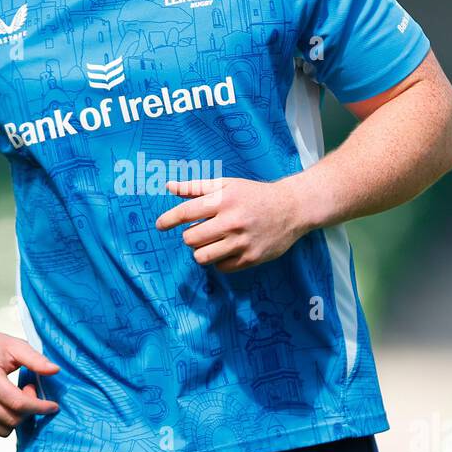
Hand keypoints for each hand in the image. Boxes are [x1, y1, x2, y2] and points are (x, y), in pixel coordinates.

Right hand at [0, 324, 59, 438]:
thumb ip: (36, 359)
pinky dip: (1, 424)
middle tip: (29, 391)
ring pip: (1, 431)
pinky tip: (3, 405)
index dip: (40, 407)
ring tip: (14, 398)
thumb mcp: (15, 346)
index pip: (18, 403)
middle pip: (11, 420)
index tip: (53, 406)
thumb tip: (56, 370)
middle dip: (28, 411)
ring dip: (15, 419)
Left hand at [154, 176, 312, 272]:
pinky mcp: (250, 258)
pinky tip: (227, 249)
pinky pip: (220, 267)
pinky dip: (219, 260)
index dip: (168, 220)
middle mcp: (232, 221)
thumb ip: (197, 187)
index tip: (159, 225)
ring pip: (202, 256)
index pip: (186, 212)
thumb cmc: (254, 195)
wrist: (291, 209)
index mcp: (224, 200)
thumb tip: (169, 186)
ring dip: (200, 251)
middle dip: (189, 236)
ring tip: (209, 243)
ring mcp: (242, 242)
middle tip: (198, 231)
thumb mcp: (227, 185)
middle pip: (190, 238)